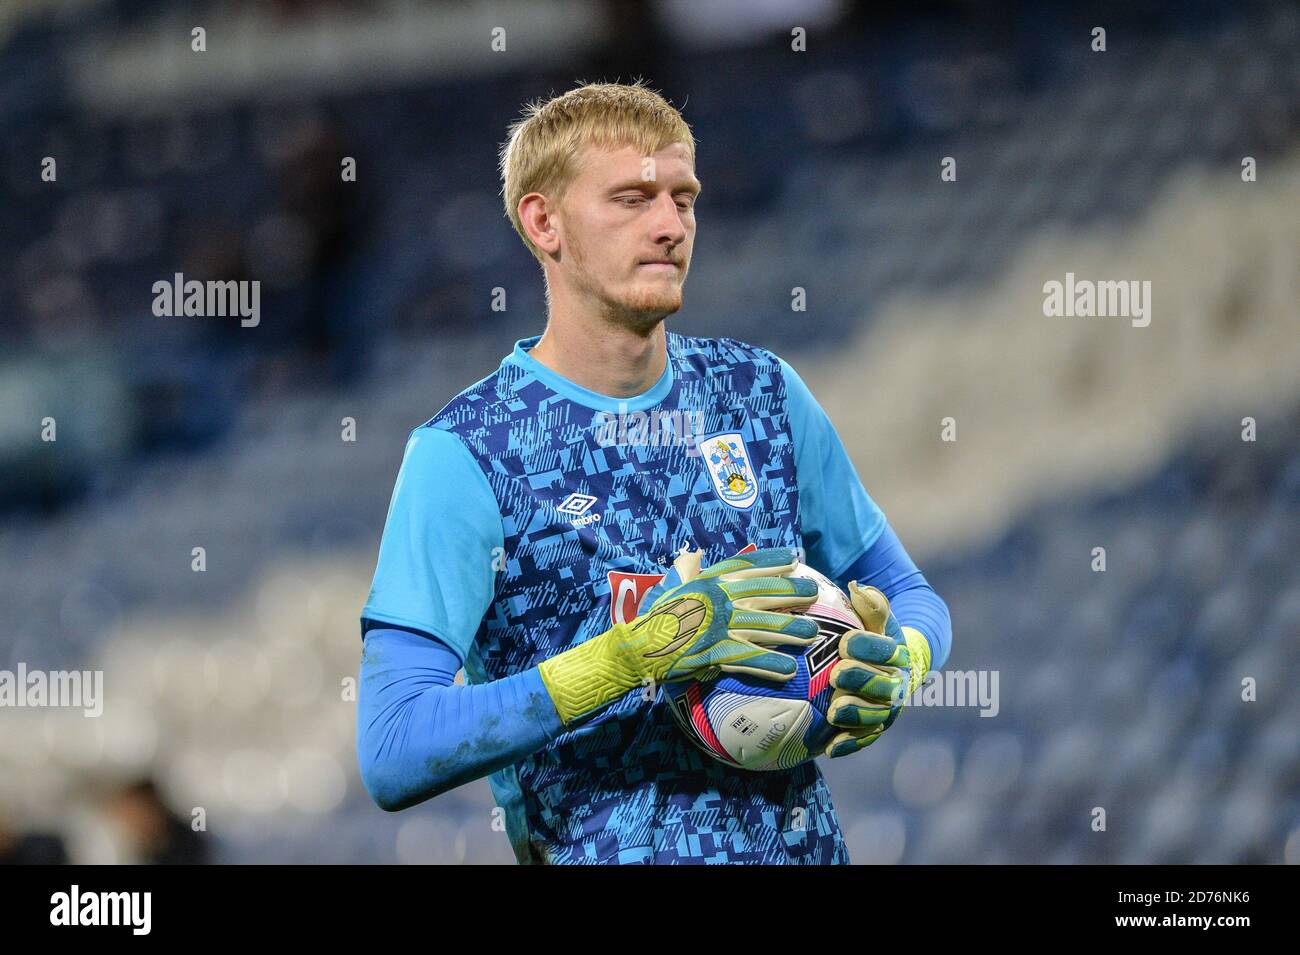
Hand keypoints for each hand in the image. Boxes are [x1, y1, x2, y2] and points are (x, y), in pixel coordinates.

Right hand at [539, 547, 819, 725]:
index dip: (770, 560)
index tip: (793, 557)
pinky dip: (769, 664)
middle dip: (790, 591)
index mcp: (707, 582)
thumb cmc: (654, 617)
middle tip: (814, 591)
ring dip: (789, 629)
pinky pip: (748, 659)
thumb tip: (696, 553)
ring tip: (812, 631)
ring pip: (761, 626)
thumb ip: (686, 569)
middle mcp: (716, 600)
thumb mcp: (670, 586)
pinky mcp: (715, 653)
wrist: (637, 648)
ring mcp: (717, 627)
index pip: (744, 566)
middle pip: (761, 593)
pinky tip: (788, 669)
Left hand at [823, 582, 931, 757]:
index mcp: (896, 655)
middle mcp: (896, 684)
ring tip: (834, 713)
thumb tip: (857, 586)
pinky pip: (864, 739)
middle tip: (837, 674)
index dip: (868, 647)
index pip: (886, 651)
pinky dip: (849, 744)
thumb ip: (869, 605)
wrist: (887, 666)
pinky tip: (830, 749)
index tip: (845, 641)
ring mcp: (886, 709)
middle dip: (862, 680)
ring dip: (857, 715)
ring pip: (876, 716)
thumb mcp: (872, 618)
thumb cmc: (871, 635)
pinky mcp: (873, 728)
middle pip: (884, 687)